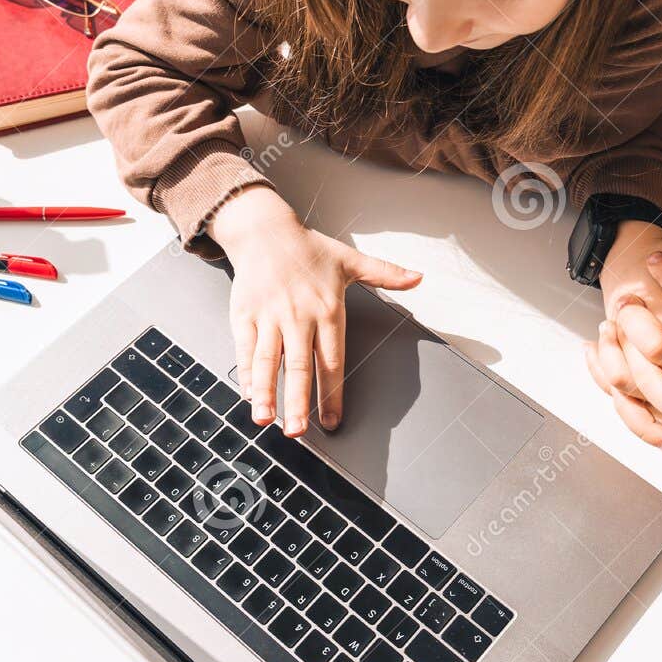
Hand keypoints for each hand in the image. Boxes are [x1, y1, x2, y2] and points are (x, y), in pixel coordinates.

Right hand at [209, 185, 421, 436]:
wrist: (265, 230)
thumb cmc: (308, 248)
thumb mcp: (349, 259)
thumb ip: (384, 274)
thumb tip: (418, 278)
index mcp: (327, 310)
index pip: (332, 360)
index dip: (333, 393)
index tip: (333, 421)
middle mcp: (298, 316)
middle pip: (300, 366)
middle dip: (299, 401)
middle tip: (299, 431)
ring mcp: (269, 316)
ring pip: (268, 360)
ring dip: (266, 391)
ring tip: (266, 419)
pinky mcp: (244, 314)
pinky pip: (245, 348)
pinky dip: (245, 372)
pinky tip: (248, 394)